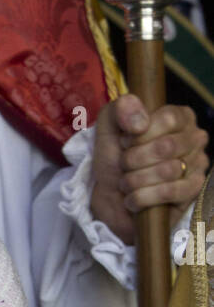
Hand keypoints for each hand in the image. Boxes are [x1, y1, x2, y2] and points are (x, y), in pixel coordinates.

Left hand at [90, 94, 207, 244]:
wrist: (109, 195)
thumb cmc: (114, 156)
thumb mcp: (109, 124)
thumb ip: (122, 108)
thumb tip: (140, 124)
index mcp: (180, 117)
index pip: (169, 119)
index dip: (139, 135)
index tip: (124, 143)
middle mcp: (194, 138)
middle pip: (167, 147)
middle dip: (134, 160)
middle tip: (124, 165)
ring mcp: (197, 165)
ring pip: (167, 171)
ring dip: (135, 180)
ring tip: (126, 183)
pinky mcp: (192, 191)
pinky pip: (168, 193)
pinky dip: (142, 197)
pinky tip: (133, 199)